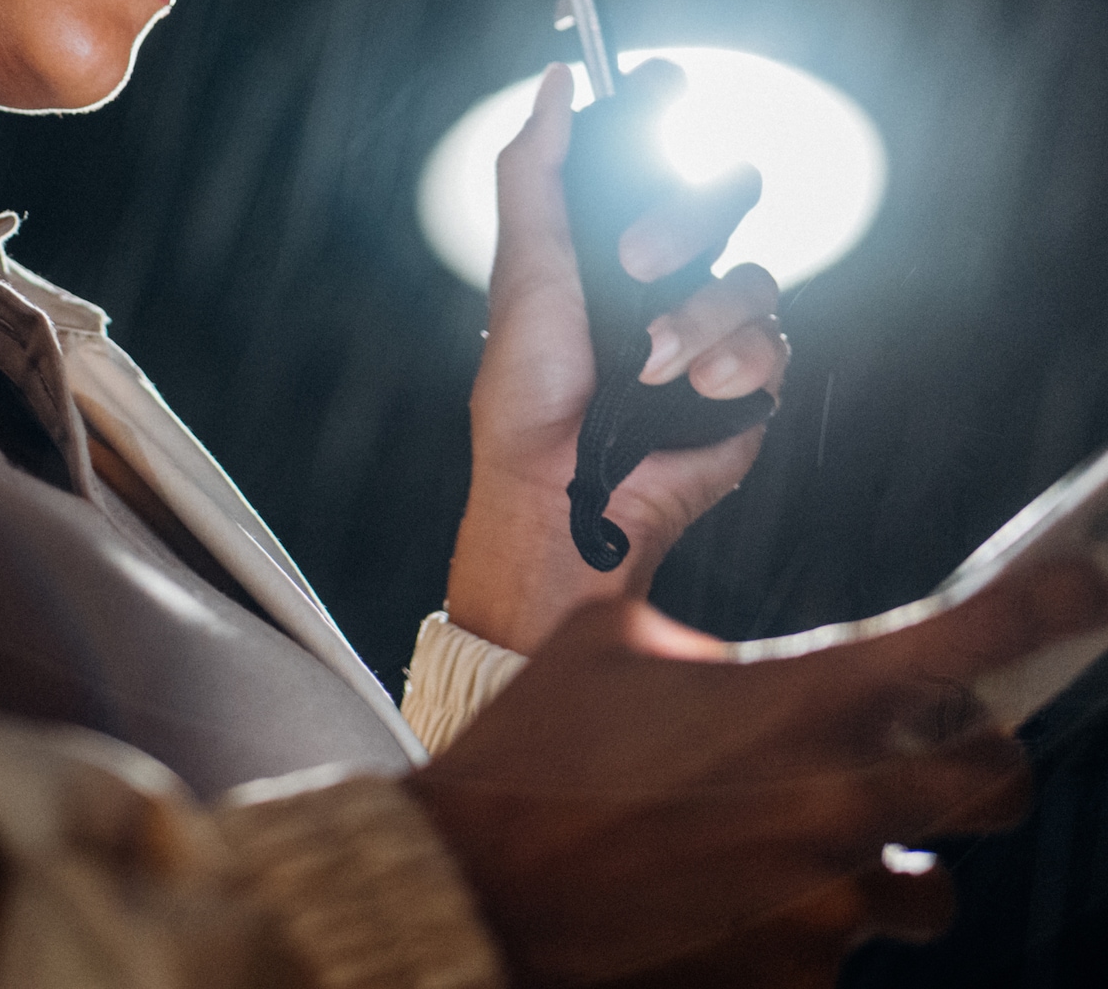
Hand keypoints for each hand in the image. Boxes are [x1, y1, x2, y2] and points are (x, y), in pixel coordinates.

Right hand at [410, 557, 1107, 985]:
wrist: (482, 884)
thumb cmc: (539, 749)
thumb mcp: (614, 640)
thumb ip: (713, 647)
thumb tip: (755, 671)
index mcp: (803, 700)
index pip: (965, 642)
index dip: (1043, 604)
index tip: (1080, 582)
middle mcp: (843, 805)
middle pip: (997, 783)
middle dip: (970, 762)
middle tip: (921, 752)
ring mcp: (829, 907)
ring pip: (927, 891)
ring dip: (883, 861)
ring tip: (791, 844)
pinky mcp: (798, 983)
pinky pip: (841, 952)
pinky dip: (801, 922)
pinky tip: (722, 895)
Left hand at [447, 62, 788, 653]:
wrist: (564, 487)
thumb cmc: (531, 387)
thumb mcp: (525, 266)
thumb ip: (536, 169)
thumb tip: (556, 81)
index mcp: (615, 238)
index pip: (660, 154)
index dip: (669, 111)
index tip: (664, 81)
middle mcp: (672, 273)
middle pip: (727, 192)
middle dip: (688, 216)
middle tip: (635, 261)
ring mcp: (715, 325)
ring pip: (755, 274)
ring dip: (699, 316)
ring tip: (651, 360)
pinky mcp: (750, 382)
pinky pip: (774, 342)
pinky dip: (730, 364)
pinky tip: (691, 389)